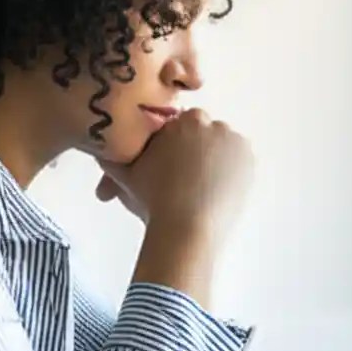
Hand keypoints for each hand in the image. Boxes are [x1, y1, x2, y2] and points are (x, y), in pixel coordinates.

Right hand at [95, 108, 253, 244]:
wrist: (189, 230)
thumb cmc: (153, 200)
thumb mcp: (125, 175)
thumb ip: (112, 155)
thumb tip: (101, 147)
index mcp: (182, 120)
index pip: (176, 125)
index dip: (170, 147)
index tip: (165, 166)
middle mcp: (212, 124)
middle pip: (200, 135)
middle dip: (190, 152)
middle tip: (179, 180)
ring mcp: (235, 143)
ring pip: (220, 147)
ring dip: (210, 160)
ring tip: (196, 187)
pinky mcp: (250, 163)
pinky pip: (237, 161)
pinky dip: (228, 171)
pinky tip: (215, 189)